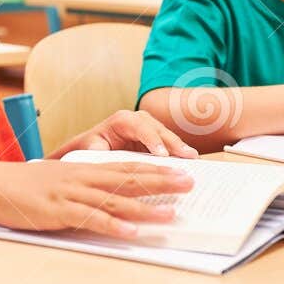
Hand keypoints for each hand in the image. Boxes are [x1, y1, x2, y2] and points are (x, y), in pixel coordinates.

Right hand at [0, 159, 192, 238]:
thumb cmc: (25, 186)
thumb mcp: (59, 180)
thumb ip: (84, 189)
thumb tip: (111, 201)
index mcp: (85, 170)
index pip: (127, 167)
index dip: (156, 170)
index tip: (182, 172)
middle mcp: (83, 178)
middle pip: (129, 179)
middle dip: (161, 182)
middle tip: (190, 185)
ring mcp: (72, 194)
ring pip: (115, 200)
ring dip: (145, 208)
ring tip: (171, 215)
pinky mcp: (59, 211)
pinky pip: (91, 219)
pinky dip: (113, 227)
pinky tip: (131, 234)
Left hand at [49, 109, 199, 158]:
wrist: (92, 150)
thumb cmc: (90, 149)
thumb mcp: (90, 149)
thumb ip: (95, 151)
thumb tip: (98, 153)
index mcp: (121, 120)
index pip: (139, 126)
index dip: (151, 139)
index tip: (162, 154)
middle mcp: (138, 121)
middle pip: (158, 129)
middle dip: (173, 143)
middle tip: (187, 156)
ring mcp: (150, 129)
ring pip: (167, 137)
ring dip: (180, 148)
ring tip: (193, 160)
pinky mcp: (157, 141)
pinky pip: (171, 146)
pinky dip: (180, 154)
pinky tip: (192, 163)